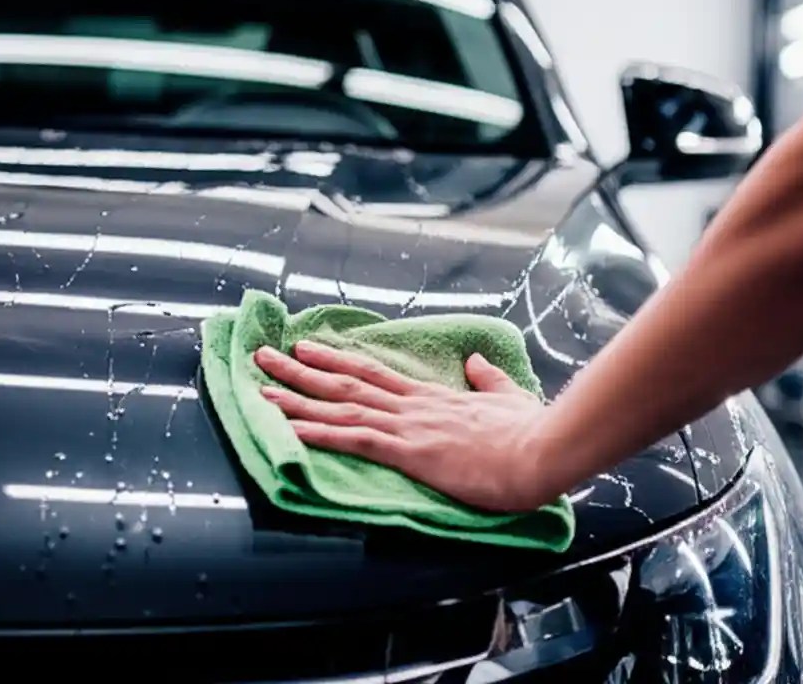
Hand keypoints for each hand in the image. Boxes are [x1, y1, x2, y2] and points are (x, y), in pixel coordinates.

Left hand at [253, 340, 554, 512]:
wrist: (541, 451)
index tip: (306, 349)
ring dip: (298, 399)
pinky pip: (357, 440)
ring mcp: (408, 427)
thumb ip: (487, 379)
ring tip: (261, 389)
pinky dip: (322, 435)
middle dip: (299, 371)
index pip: (373, 374)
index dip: (336, 361)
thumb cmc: (530, 432)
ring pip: (341, 408)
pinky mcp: (411, 452)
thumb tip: (473, 361)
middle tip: (262, 356)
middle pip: (345, 383)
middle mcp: (412, 406)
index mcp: (432, 397)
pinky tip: (293, 431)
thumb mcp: (508, 397)